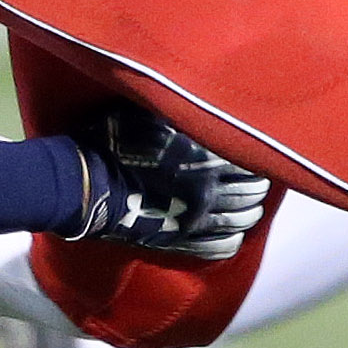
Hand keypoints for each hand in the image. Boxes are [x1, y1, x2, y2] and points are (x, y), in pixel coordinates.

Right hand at [68, 102, 269, 259]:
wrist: (84, 187)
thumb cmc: (111, 143)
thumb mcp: (147, 116)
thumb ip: (179, 115)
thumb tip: (198, 101)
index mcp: (202, 158)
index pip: (248, 161)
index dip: (257, 157)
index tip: (259, 152)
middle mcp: (205, 191)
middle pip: (248, 193)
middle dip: (258, 187)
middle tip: (262, 181)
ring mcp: (193, 221)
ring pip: (238, 220)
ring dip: (250, 213)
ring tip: (253, 207)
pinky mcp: (178, 242)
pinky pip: (217, 247)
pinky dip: (232, 240)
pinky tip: (234, 234)